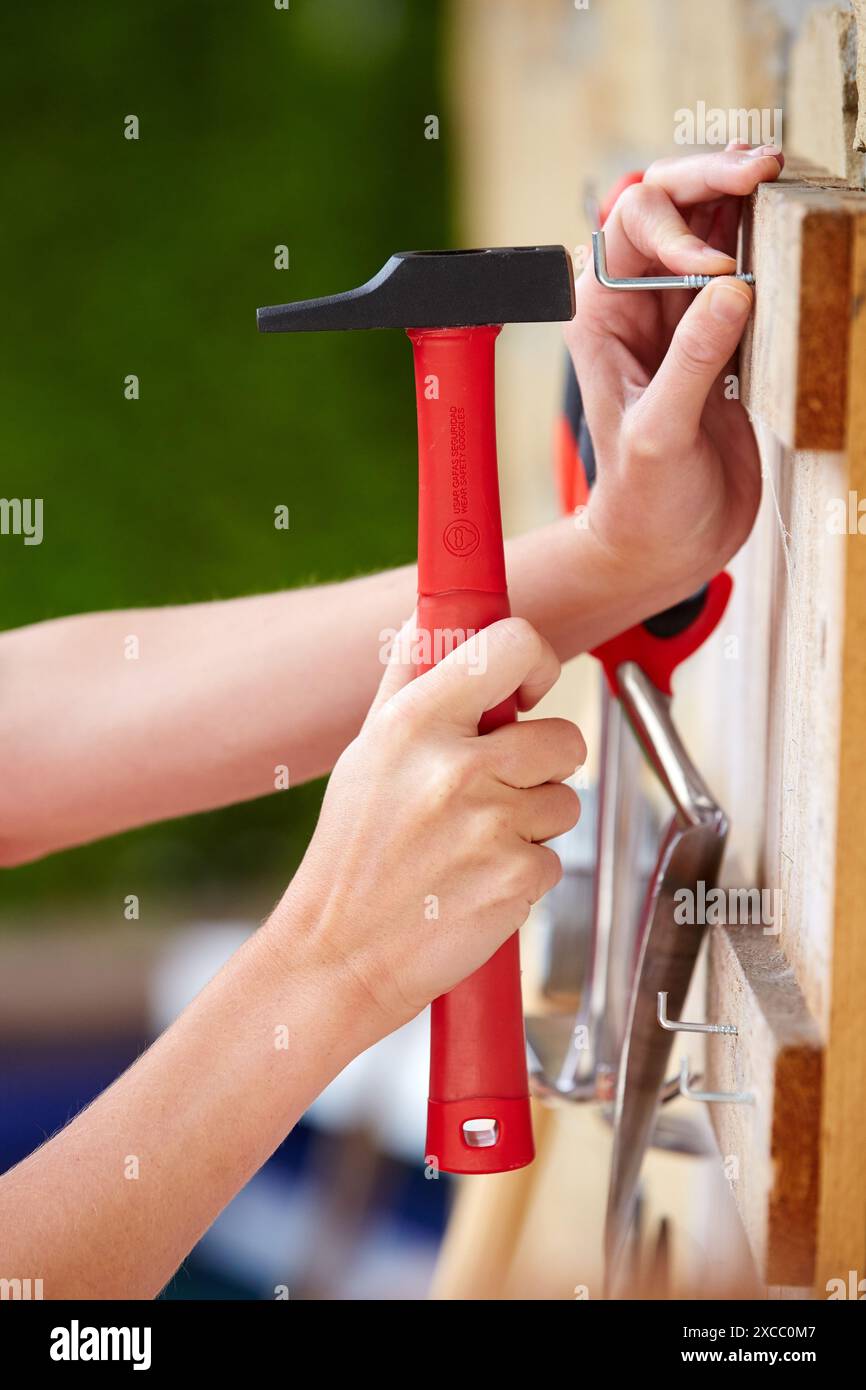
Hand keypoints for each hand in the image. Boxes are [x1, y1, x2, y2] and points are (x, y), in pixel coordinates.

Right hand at [274, 618, 583, 1039]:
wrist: (339, 955)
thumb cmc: (351, 853)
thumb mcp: (367, 752)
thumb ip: (409, 679)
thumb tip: (439, 614)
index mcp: (416, 722)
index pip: (512, 645)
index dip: (536, 662)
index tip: (530, 688)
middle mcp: (456, 766)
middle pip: (562, 735)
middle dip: (541, 763)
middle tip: (492, 789)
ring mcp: (492, 824)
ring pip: (566, 800)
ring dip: (533, 822)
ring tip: (472, 844)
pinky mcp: (517, 877)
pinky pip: (555, 857)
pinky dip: (525, 871)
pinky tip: (475, 880)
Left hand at [566, 144, 783, 608]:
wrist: (669, 544)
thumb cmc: (644, 499)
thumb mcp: (660, 434)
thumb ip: (691, 363)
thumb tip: (728, 288)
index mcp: (602, 314)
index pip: (632, 226)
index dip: (677, 223)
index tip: (719, 268)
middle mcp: (639, 304)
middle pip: (672, 205)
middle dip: (714, 178)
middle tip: (767, 167)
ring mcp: (684, 316)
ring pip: (713, 227)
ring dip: (747, 201)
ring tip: (785, 179)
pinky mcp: (725, 336)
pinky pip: (748, 269)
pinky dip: (772, 245)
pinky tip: (796, 229)